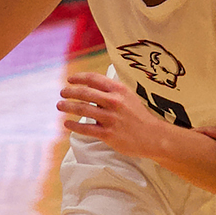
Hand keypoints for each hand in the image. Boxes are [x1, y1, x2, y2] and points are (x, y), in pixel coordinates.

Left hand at [59, 72, 176, 157]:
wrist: (154, 136)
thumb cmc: (140, 116)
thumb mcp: (129, 97)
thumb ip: (113, 91)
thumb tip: (93, 88)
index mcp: (119, 90)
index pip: (94, 79)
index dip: (79, 78)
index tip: (70, 79)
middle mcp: (114, 102)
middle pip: (85, 93)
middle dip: (70, 92)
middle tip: (62, 93)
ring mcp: (110, 118)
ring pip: (82, 110)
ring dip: (68, 106)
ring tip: (60, 106)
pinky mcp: (108, 134)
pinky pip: (86, 129)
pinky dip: (73, 125)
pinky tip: (67, 123)